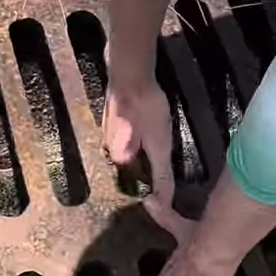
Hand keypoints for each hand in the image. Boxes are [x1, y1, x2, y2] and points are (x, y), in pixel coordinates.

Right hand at [102, 82, 184, 228]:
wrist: (130, 72)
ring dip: (142, 144)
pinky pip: (127, 130)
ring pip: (129, 145)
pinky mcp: (112, 113)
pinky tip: (148, 121)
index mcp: (118, 159)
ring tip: (159, 135)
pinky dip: (138, 130)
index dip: (155, 175)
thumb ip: (162, 175)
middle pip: (133, 161)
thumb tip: (163, 203)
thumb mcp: (159, 146)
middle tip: (166, 148)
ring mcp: (107, 129)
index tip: (168, 166)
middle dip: (147, 159)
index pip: (139, 178)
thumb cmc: (146, 110)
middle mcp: (107, 148)